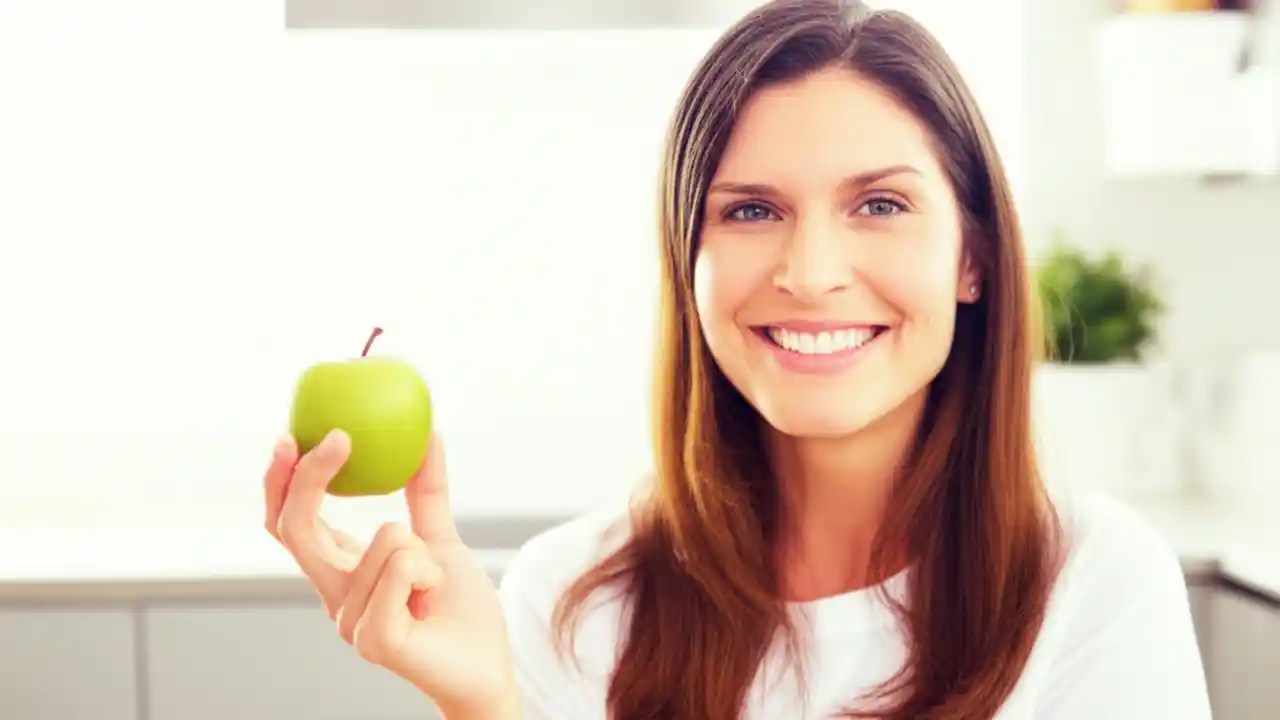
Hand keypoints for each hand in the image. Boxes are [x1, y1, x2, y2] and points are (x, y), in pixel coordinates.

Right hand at [264, 429, 519, 718]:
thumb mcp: (440, 539)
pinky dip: (430, 572)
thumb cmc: (459, 611)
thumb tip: (427, 433)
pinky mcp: (373, 639)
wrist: (487, 667)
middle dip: (310, 476)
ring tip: (434, 585)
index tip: (291, 437)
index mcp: (340, 572)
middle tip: (340, 438)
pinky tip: (432, 601)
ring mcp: (347, 621)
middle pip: (298, 527)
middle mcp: (333, 596)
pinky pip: (401, 569)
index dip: (279, 482)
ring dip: (425, 550)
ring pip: (382, 540)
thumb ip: (427, 492)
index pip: (289, 524)